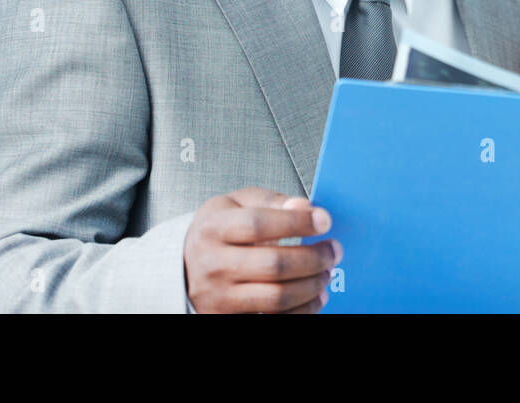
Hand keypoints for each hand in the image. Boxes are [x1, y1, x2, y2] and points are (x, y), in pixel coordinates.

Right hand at [183, 187, 340, 313]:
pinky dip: (301, 310)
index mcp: (214, 229)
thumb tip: (304, 207)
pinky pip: (273, 319)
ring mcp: (220, 297)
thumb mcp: (237, 203)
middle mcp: (213, 265)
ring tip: (326, 272)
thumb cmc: (219, 230)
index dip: (297, 222)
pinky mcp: (228, 318)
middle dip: (314, 258)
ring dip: (312, 286)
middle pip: (274, 265)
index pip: (259, 224)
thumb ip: (271, 201)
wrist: (185, 265)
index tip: (324, 220)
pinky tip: (314, 296)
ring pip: (277, 297)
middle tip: (333, 250)